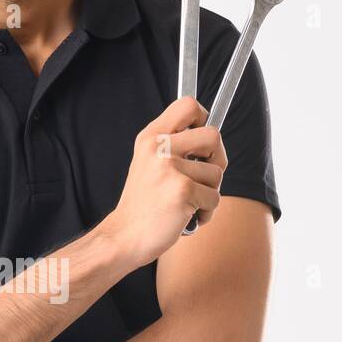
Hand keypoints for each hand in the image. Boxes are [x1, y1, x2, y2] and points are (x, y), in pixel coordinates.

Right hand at [104, 96, 226, 266]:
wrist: (124, 236)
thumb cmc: (143, 204)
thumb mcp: (148, 163)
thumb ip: (172, 145)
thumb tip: (212, 138)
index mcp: (150, 137)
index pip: (187, 105)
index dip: (202, 118)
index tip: (199, 141)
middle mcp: (158, 147)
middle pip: (213, 136)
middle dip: (218, 159)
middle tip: (203, 176)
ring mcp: (170, 168)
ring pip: (217, 173)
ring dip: (209, 193)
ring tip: (187, 203)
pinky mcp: (182, 190)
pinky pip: (214, 198)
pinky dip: (206, 212)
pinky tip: (187, 217)